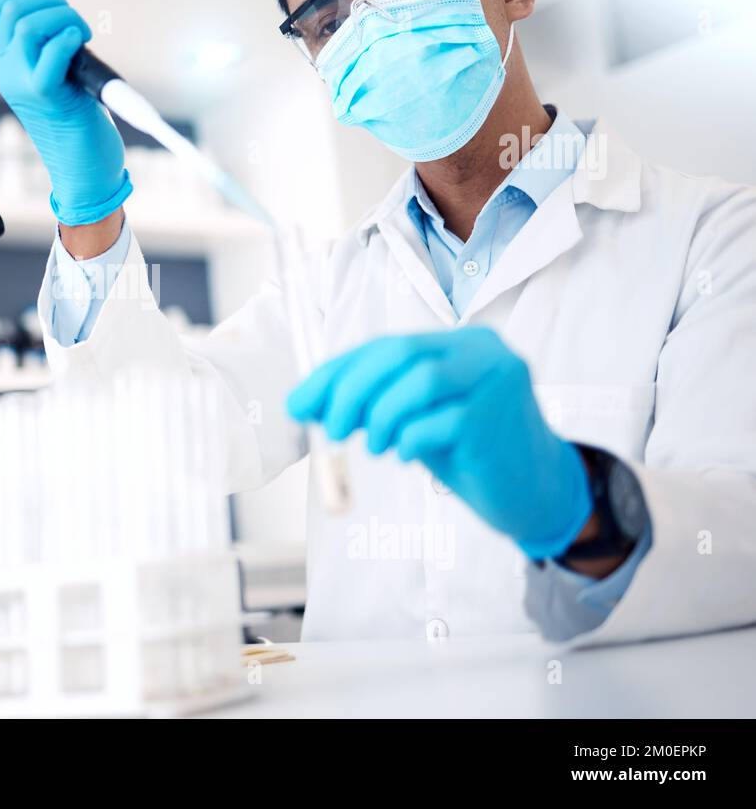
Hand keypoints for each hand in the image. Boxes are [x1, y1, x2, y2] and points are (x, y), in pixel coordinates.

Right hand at [0, 0, 129, 225]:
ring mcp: (22, 85)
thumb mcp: (56, 74)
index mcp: (5, 64)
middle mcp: (6, 72)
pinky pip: (50, 53)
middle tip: (75, 26)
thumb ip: (47, 46)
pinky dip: (70, 38)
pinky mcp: (47, 97)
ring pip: (27, 25)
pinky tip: (82, 46)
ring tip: (83, 35)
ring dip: (64, 16)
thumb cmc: (78, 121)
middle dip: (51, 2)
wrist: (84, 171)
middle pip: (11, 9)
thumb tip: (54, 10)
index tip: (47, 9)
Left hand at [286, 327, 591, 558]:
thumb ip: (371, 403)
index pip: (385, 346)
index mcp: (460, 343)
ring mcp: (495, 382)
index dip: (336, 372)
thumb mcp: (415, 418)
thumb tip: (305, 402)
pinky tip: (409, 455)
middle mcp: (483, 351)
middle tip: (333, 428)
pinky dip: (410, 440)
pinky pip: (439, 423)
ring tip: (376, 446)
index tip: (299, 403)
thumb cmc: (469, 450)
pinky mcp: (498, 419)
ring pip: (421, 381)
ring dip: (382, 416)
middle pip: (400, 354)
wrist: (535, 491)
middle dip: (352, 391)